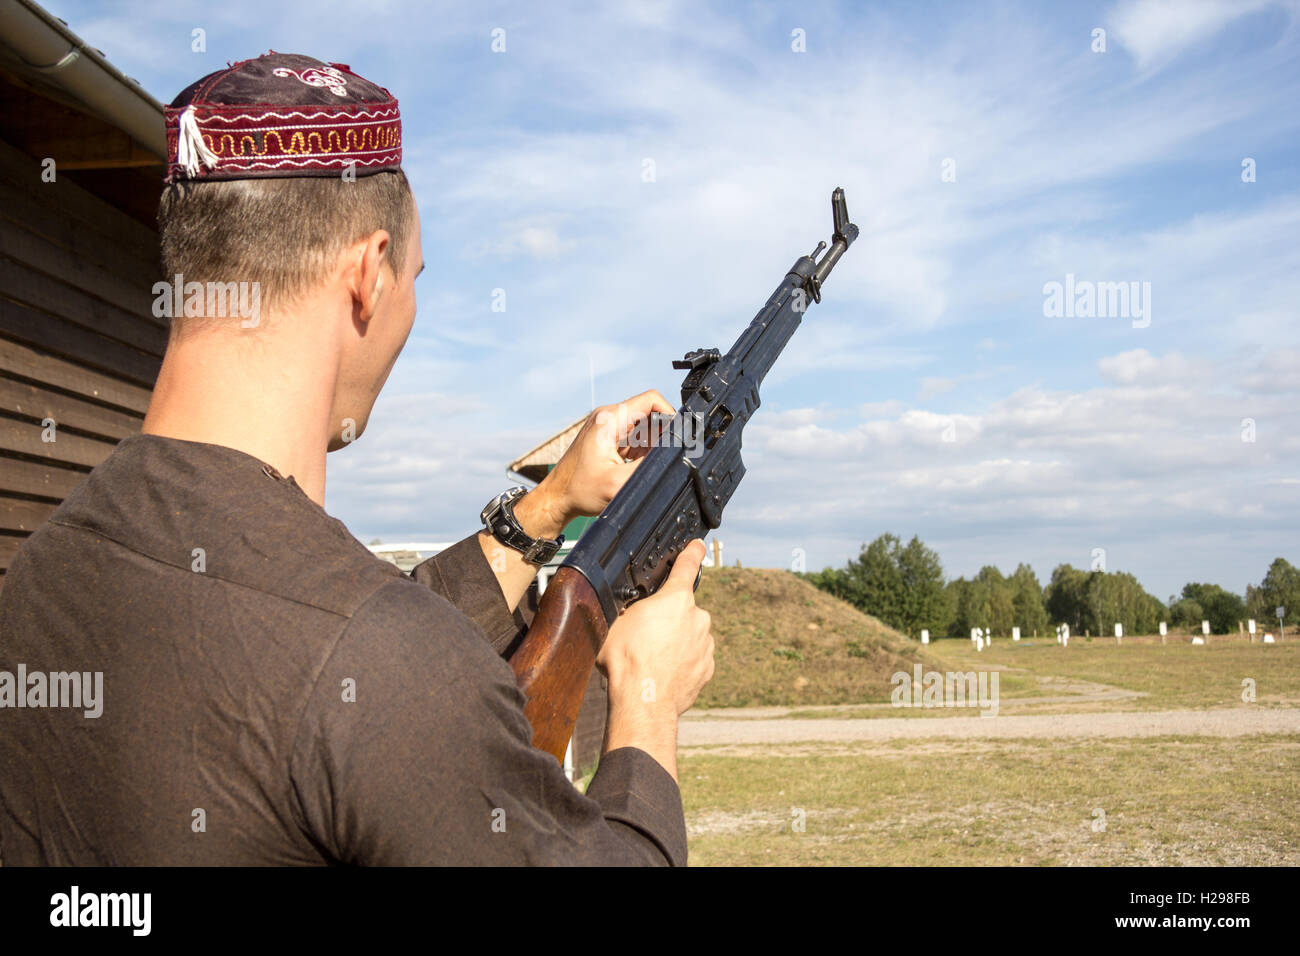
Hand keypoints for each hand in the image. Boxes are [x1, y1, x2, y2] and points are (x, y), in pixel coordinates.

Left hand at [519, 390, 676, 537]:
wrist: (557, 499)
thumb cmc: (579, 491)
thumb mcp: (619, 482)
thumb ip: (649, 467)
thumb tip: (672, 455)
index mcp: (610, 419)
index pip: (651, 400)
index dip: (670, 415)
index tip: (677, 436)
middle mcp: (609, 417)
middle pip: (650, 413)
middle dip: (663, 434)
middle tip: (662, 458)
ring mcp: (608, 427)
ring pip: (645, 426)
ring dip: (653, 445)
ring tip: (642, 467)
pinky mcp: (609, 439)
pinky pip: (636, 438)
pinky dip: (643, 452)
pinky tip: (635, 469)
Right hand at [598, 540, 714, 780]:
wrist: (643, 700)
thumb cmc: (626, 660)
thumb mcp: (617, 623)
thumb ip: (631, 610)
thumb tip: (628, 612)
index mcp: (675, 599)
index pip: (687, 566)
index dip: (692, 553)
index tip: (698, 545)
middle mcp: (697, 618)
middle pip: (682, 610)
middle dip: (667, 619)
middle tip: (645, 636)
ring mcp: (705, 644)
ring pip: (689, 635)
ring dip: (675, 642)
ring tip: (651, 659)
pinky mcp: (707, 668)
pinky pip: (694, 658)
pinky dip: (681, 662)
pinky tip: (663, 673)